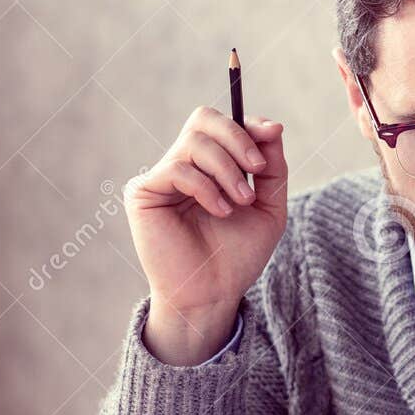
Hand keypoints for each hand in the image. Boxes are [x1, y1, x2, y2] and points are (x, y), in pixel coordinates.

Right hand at [125, 107, 287, 364]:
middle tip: (257, 170)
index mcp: (208, 166)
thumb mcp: (268, 207)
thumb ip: (272, 168)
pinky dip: (205, 187)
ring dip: (227, 169)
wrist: (213, 295)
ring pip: (194, 142)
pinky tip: (219, 211)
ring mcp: (161, 178)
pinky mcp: (142, 193)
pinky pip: (177, 168)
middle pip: (203, 119)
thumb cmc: (237, 256)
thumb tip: (272, 127)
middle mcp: (182, 166)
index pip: (221, 125)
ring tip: (241, 202)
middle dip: (237, 139)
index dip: (246, 124)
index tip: (271, 135)